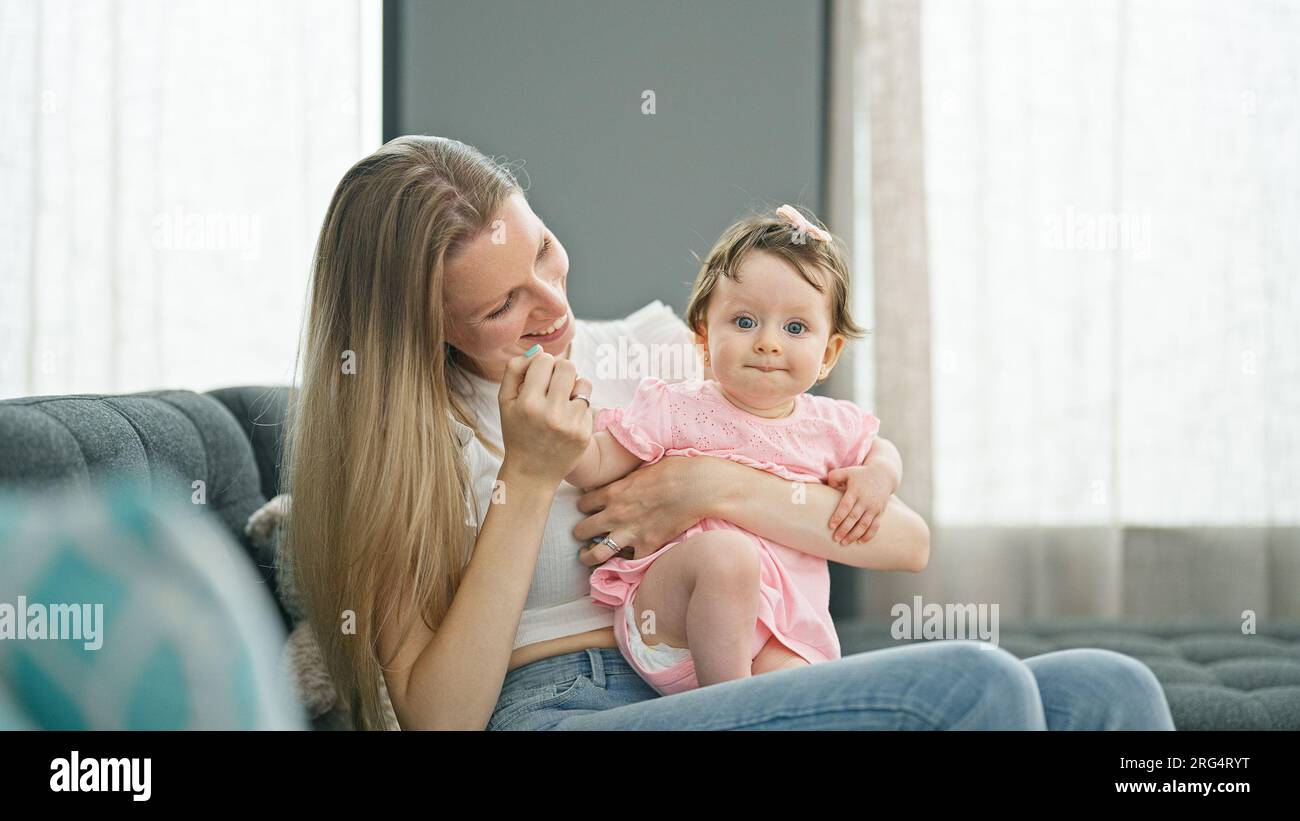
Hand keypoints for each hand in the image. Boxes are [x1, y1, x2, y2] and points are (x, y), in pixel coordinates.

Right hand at [497, 352, 592, 485]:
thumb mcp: (505, 401)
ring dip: (573, 386)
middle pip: (568, 366)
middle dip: (560, 370)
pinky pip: (588, 403)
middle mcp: (551, 414)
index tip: (538, 377)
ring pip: (583, 382)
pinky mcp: (585, 433)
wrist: (532, 472)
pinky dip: (578, 407)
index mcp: (527, 403)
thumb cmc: (517, 432)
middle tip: (552, 384)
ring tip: (561, 399)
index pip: (544, 360)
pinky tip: (566, 420)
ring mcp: (571, 424)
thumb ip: (514, 370)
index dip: (541, 365)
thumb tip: (539, 350)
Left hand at [572, 455, 710, 565]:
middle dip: (580, 532)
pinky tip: (624, 560)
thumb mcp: (642, 468)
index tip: (589, 509)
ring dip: (588, 556)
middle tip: (583, 534)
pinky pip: (628, 561)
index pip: (583, 503)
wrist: (697, 487)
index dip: (584, 506)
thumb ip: (627, 479)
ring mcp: (629, 533)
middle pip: (582, 530)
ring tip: (587, 556)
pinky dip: (625, 561)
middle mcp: (615, 514)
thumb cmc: (675, 470)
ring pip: (596, 553)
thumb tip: (624, 480)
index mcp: (613, 492)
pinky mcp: (647, 546)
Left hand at [826, 464, 894, 543]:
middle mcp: (866, 500)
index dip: (838, 517)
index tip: (831, 526)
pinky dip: (868, 535)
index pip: (846, 506)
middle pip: (854, 518)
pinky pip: (875, 526)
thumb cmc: (860, 474)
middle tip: (835, 539)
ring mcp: (874, 507)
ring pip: (864, 525)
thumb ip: (834, 477)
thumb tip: (826, 488)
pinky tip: (860, 542)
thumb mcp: (846, 471)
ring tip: (844, 543)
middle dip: (844, 529)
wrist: (883, 474)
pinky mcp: (880, 512)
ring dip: (854, 535)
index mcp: (855, 491)